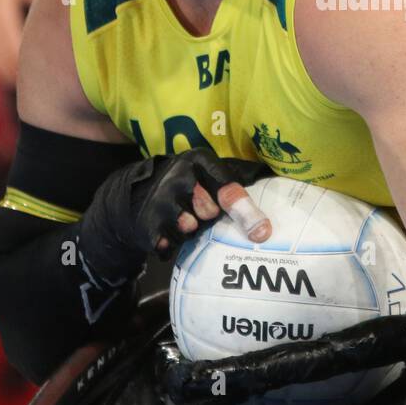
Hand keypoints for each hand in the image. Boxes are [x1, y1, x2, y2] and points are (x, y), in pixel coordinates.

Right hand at [79, 149, 273, 283]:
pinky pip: (171, 244)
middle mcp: (177, 176)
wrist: (139, 193)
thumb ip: (236, 190)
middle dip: (207, 216)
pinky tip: (167, 230)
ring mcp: (159, 200)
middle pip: (208, 211)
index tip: (262, 233)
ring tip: (183, 218)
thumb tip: (266, 222)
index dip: (243, 210)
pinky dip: (172, 242)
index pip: (226, 188)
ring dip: (190, 230)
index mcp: (199, 160)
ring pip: (189, 229)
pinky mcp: (147, 224)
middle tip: (199, 209)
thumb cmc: (188, 185)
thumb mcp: (210, 175)